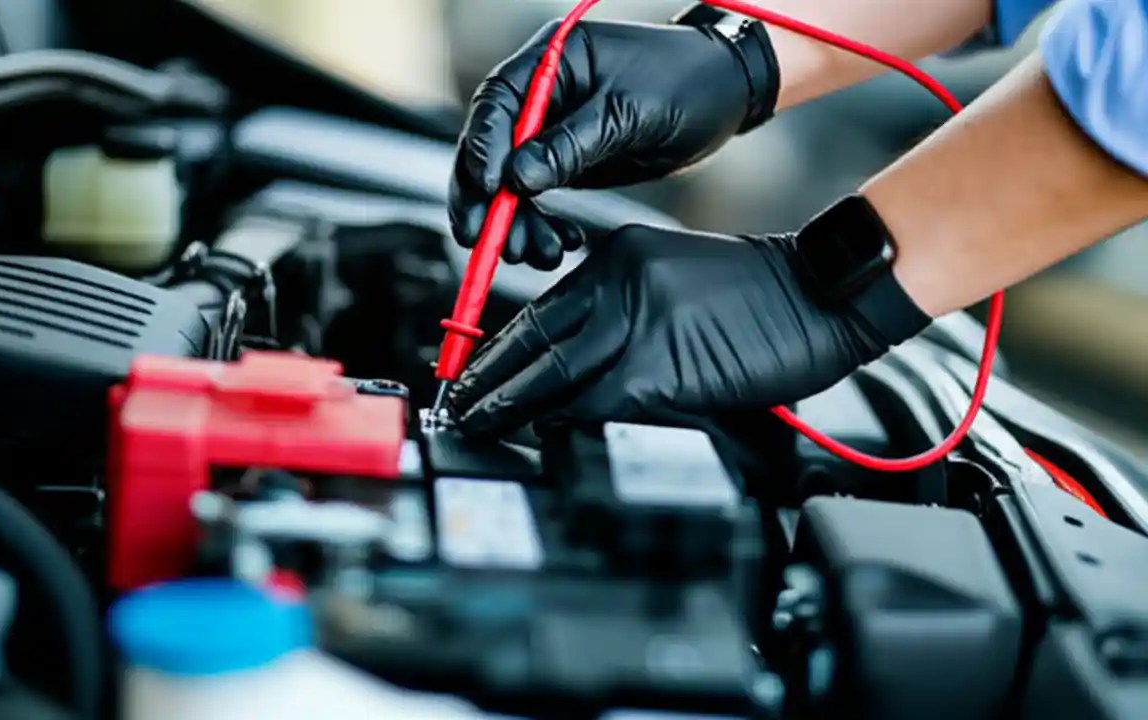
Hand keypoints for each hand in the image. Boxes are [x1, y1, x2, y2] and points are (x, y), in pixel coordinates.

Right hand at [449, 18, 778, 269]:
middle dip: (485, 199)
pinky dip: (542, 225)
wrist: (725, 93)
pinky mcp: (567, 160)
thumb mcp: (626, 112)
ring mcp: (551, 131)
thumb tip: (519, 180)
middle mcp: (541, 96)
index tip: (491, 189)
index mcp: (549, 62)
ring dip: (515, 222)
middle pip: (490, 149)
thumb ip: (571, 146)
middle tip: (483, 238)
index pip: (496, 105)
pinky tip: (560, 244)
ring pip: (511, 183)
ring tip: (535, 252)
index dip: (484, 149)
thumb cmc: (684, 79)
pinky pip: (538, 198)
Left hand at [449, 224, 929, 435]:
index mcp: (616, 258)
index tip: (471, 371)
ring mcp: (636, 325)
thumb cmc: (757, 293)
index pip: (539, 309)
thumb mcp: (672, 274)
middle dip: (485, 379)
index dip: (498, 347)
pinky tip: (538, 432)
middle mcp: (617, 285)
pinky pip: (592, 401)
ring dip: (506, 405)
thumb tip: (574, 353)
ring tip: (475, 425)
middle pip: (532, 339)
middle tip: (454, 405)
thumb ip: (620, 304)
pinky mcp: (658, 367)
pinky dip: (559, 420)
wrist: (818, 294)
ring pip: (551, 374)